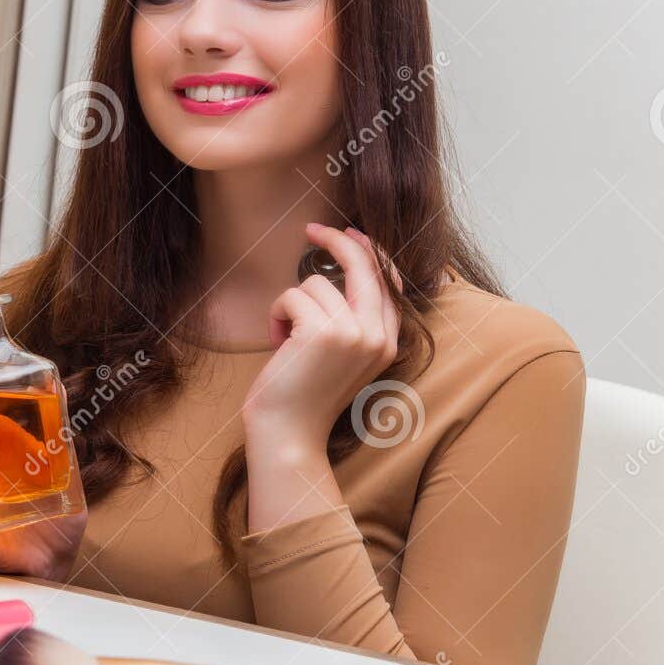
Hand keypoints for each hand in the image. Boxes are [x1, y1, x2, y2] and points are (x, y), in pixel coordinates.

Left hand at [241, 223, 403, 451]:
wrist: (288, 434)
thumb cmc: (305, 395)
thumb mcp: (342, 356)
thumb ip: (352, 321)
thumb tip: (342, 269)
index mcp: (387, 342)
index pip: (387, 281)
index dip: (367, 251)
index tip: (347, 234)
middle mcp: (377, 336)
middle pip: (364, 265)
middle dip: (337, 241)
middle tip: (312, 230)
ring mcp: (353, 333)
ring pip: (315, 284)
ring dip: (291, 305)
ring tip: (286, 338)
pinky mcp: (323, 332)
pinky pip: (291, 296)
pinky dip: (276, 314)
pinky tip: (277, 341)